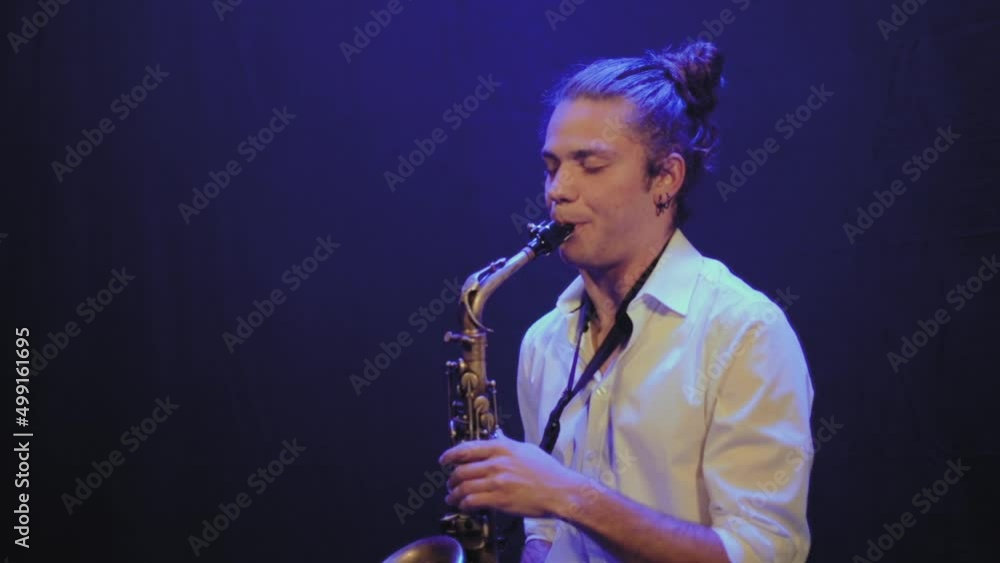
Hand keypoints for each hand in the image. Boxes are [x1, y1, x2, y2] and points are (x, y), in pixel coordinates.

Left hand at [439, 433, 579, 517]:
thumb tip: (496, 437)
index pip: (467, 449)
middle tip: (450, 484)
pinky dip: (464, 504)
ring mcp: (497, 481)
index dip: (451, 455)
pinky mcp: (499, 499)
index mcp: (501, 448)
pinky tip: (464, 506)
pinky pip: (472, 501)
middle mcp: (496, 463)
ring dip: (454, 494)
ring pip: (464, 487)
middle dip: (451, 479)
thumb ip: (507, 444)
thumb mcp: (526, 449)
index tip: (444, 460)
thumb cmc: (547, 470)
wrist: (560, 490)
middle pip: (462, 469)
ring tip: (452, 498)